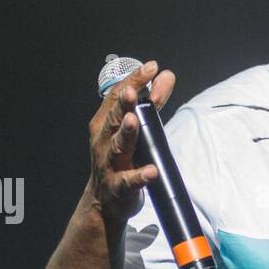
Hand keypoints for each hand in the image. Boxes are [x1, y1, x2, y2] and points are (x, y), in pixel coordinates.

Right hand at [86, 59, 177, 224]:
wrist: (104, 202)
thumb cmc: (120, 160)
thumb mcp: (136, 129)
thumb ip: (152, 103)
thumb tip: (165, 75)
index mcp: (105, 124)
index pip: (116, 96)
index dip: (133, 81)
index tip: (150, 67)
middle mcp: (103, 141)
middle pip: (113, 118)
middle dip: (123, 104)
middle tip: (133, 90)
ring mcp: (109, 164)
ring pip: (117, 146)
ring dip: (126, 133)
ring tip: (133, 120)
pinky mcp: (118, 187)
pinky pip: (128, 181)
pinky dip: (140, 177)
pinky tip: (151, 171)